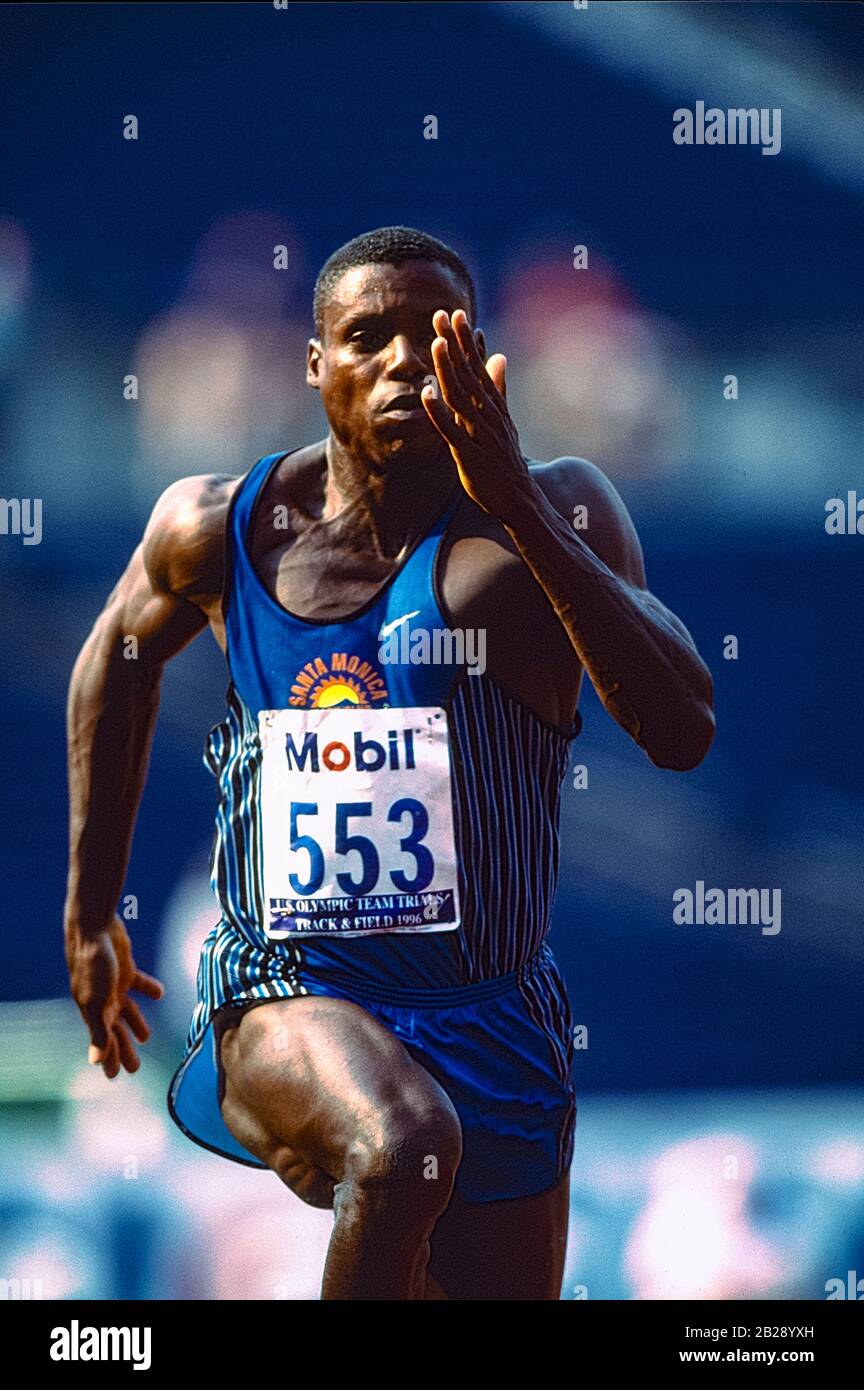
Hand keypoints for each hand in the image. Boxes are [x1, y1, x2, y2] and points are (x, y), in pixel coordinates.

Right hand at [66, 914, 163, 1078]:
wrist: (94, 927)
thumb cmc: (92, 965)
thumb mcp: (96, 1000)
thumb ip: (98, 1031)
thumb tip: (95, 1061)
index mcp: (93, 1011)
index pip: (103, 1042)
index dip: (110, 1059)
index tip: (115, 1076)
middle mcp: (103, 1001)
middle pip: (116, 1031)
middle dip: (124, 1050)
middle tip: (134, 1068)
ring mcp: (114, 985)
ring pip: (127, 1011)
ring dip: (136, 1024)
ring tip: (146, 1038)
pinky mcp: (125, 969)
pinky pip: (139, 984)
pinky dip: (149, 990)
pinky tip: (160, 994)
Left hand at [421, 308, 532, 522]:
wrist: (520, 499)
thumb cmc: (506, 461)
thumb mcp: (504, 419)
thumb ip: (499, 388)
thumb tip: (500, 357)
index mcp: (493, 405)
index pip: (478, 367)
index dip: (466, 341)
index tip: (455, 314)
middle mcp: (487, 414)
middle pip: (468, 374)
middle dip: (454, 344)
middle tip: (441, 314)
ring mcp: (479, 433)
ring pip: (460, 396)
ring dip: (448, 369)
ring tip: (436, 343)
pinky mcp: (469, 454)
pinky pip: (451, 430)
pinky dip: (438, 411)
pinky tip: (426, 393)